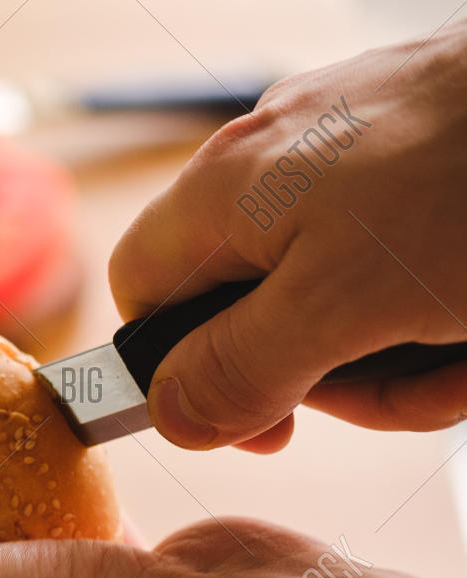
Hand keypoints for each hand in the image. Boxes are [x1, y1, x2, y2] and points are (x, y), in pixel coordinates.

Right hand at [109, 19, 466, 452]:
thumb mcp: (342, 307)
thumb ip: (240, 369)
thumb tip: (168, 417)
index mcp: (225, 192)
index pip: (142, 296)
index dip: (180, 369)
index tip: (258, 421)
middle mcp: (273, 164)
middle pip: (254, 312)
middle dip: (336, 376)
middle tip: (411, 384)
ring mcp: (353, 156)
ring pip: (341, 300)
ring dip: (409, 354)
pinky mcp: (422, 156)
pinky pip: (405, 265)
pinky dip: (447, 308)